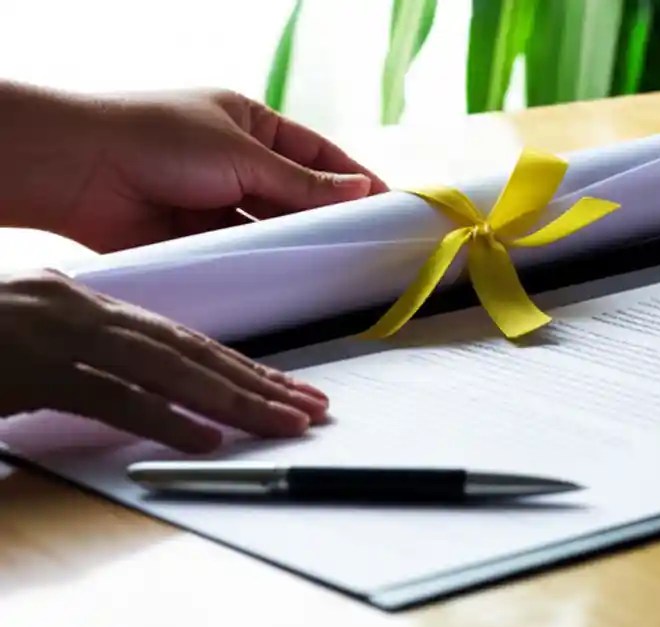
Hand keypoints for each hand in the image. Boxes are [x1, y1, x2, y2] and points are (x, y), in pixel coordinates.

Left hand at [0, 82, 388, 251]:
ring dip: (298, 242)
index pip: (318, 155)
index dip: (354, 179)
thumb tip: (360, 190)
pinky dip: (264, 262)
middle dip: (330, 217)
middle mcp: (237, 162)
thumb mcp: (242, 154)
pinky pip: (242, 252)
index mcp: (251, 124)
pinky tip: (291, 276)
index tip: (390, 204)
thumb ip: (302, 182)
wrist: (78, 170)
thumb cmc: (158, 137)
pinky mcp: (196, 237)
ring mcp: (216, 201)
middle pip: (298, 195)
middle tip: (371, 244)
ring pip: (272, 226)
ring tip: (338, 265)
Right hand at [0, 269, 327, 452]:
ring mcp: (52, 335)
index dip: (241, 365)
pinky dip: (163, 416)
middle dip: (258, 381)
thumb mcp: (28, 347)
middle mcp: (77, 309)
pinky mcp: (25, 367)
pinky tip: (206, 437)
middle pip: (189, 349)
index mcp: (82, 303)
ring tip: (285, 423)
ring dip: (233, 399)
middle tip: (312, 408)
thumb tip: (141, 386)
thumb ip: (84, 361)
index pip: (181, 337)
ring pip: (166, 368)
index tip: (288, 388)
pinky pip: (108, 395)